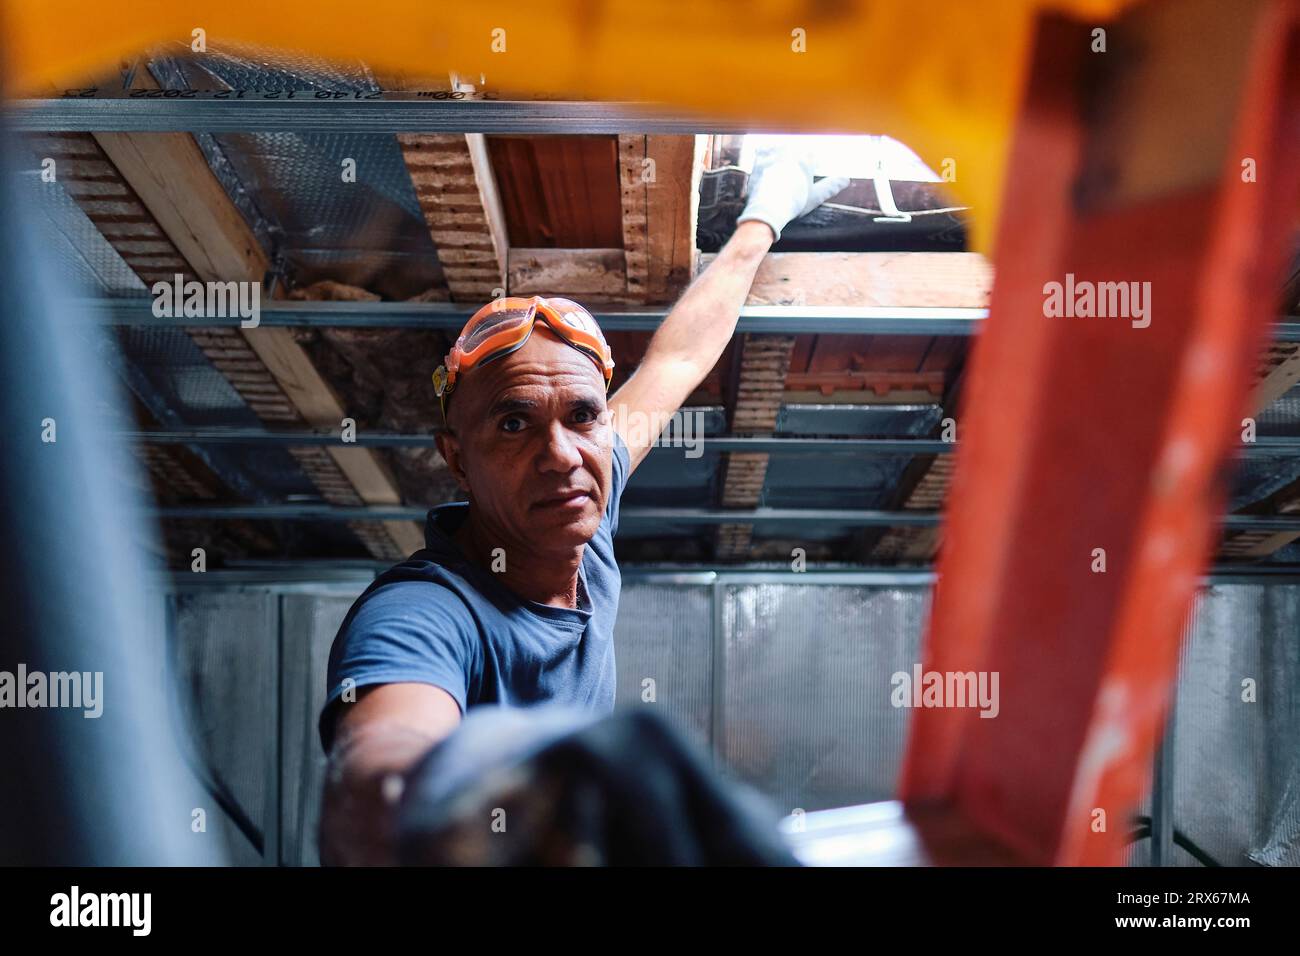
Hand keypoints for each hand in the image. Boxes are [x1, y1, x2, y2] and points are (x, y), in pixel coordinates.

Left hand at [736, 145, 850, 242]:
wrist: (768, 207)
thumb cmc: (794, 203)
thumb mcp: (816, 196)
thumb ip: (831, 186)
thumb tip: (847, 179)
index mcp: (807, 159)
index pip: (813, 155)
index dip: (812, 163)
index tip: (810, 170)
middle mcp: (792, 150)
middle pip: (797, 148)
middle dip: (796, 156)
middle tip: (792, 173)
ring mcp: (775, 152)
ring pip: (780, 146)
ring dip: (780, 152)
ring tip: (779, 167)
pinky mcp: (759, 157)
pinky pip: (761, 148)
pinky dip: (763, 153)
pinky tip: (764, 158)